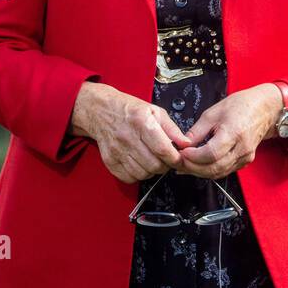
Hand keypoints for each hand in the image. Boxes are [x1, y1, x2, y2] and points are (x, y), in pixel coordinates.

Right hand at [70, 82, 191, 183]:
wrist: (100, 110)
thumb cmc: (129, 110)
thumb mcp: (154, 111)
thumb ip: (172, 129)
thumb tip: (186, 143)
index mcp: (141, 122)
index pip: (163, 149)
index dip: (175, 158)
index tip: (178, 158)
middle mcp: (128, 137)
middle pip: (154, 165)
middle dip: (165, 166)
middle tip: (165, 159)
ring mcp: (117, 151)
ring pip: (143, 174)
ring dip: (152, 171)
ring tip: (152, 159)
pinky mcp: (109, 161)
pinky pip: (129, 178)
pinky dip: (138, 175)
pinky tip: (140, 164)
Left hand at [176, 84, 282, 179]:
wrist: (263, 108)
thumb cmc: (242, 106)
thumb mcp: (213, 112)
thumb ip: (197, 131)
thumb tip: (184, 144)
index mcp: (234, 132)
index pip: (210, 154)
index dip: (193, 157)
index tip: (182, 153)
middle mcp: (242, 148)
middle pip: (214, 168)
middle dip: (193, 168)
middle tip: (179, 162)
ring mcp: (245, 157)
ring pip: (219, 173)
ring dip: (200, 172)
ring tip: (186, 165)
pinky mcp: (245, 161)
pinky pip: (225, 171)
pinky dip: (210, 171)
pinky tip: (199, 166)